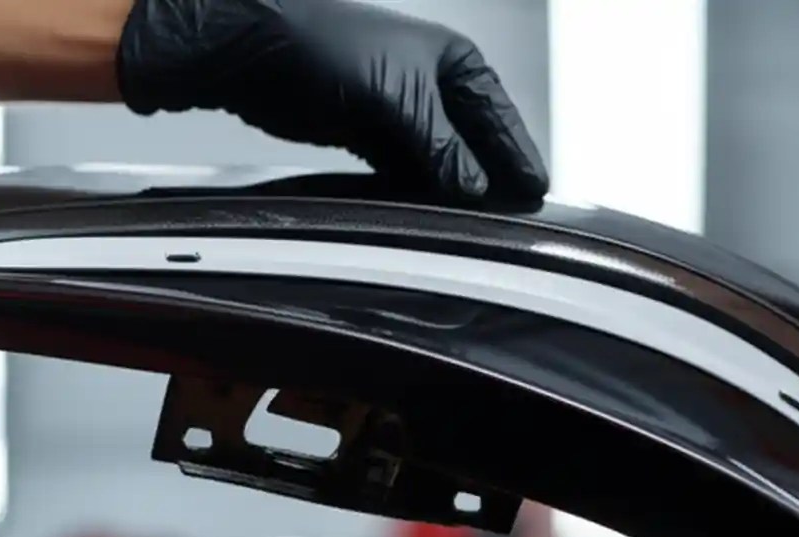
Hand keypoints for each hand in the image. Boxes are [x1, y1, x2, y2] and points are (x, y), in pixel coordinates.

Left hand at [117, 0, 548, 199]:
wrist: (261, 50)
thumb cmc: (331, 47)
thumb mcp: (399, 97)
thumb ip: (441, 145)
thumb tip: (476, 188)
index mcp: (452, 61)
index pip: (499, 115)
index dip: (518, 154)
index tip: (537, 189)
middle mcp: (429, 85)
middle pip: (472, 143)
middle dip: (490, 177)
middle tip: (513, 217)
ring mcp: (396, 112)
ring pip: (437, 161)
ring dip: (451, 190)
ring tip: (476, 227)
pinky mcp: (363, 134)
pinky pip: (401, 171)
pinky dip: (415, 191)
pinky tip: (429, 215)